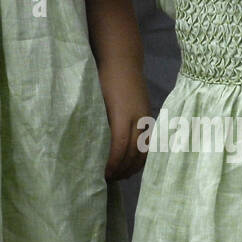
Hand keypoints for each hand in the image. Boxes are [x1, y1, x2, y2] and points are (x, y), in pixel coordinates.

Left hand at [96, 58, 150, 180]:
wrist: (123, 61)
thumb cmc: (104, 78)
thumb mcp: (97, 99)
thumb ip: (98, 122)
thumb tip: (91, 147)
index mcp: (123, 114)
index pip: (120, 145)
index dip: (114, 163)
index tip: (105, 174)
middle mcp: (138, 118)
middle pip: (134, 151)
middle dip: (123, 168)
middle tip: (110, 180)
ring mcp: (146, 117)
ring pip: (145, 149)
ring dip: (134, 166)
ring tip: (121, 176)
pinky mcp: (149, 117)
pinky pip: (148, 143)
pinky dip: (142, 157)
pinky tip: (132, 164)